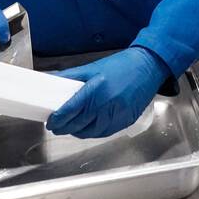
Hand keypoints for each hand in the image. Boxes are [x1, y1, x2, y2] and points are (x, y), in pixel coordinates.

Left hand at [47, 47, 171, 138]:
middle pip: (78, 125)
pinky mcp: (125, 121)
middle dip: (64, 128)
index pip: (70, 111)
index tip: (51, 121)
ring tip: (70, 127)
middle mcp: (106, 106)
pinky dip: (93, 133)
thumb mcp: (93, 67)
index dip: (57, 119)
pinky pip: (104, 133)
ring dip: (77, 132)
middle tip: (56, 126)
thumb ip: (70, 76)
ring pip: (91, 133)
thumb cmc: (122, 65)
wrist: (148, 67)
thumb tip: (51, 78)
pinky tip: (87, 128)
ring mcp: (117, 116)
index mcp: (96, 91)